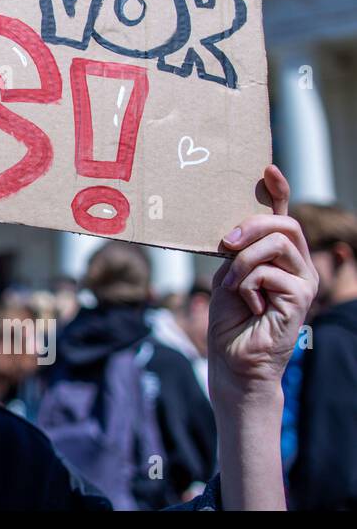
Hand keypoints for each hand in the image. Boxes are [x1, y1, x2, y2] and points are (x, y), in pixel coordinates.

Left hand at [209, 165, 317, 401]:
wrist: (233, 361)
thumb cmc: (229, 319)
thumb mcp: (228, 274)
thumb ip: (236, 250)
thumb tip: (232, 229)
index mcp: (279, 256)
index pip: (283, 216)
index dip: (278, 190)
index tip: (266, 168)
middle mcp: (298, 265)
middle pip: (283, 223)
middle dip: (250, 225)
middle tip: (225, 244)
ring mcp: (303, 281)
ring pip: (276, 244)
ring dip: (243, 261)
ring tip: (232, 284)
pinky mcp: (300, 299)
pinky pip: (270, 272)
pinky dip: (248, 284)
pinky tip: (247, 304)